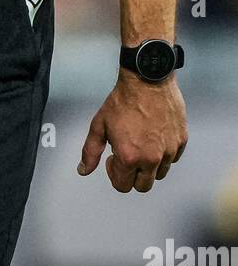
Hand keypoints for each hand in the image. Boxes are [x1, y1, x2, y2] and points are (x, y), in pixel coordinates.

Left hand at [78, 71, 186, 192]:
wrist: (147, 79)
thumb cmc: (122, 100)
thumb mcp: (99, 125)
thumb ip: (90, 151)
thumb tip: (83, 170)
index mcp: (129, 157)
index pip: (123, 186)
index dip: (115, 174)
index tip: (114, 158)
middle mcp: (151, 159)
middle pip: (143, 186)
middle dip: (133, 175)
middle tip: (127, 153)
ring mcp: (169, 151)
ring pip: (159, 174)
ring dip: (149, 165)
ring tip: (140, 143)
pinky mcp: (181, 142)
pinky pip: (172, 158)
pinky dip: (163, 153)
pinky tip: (154, 136)